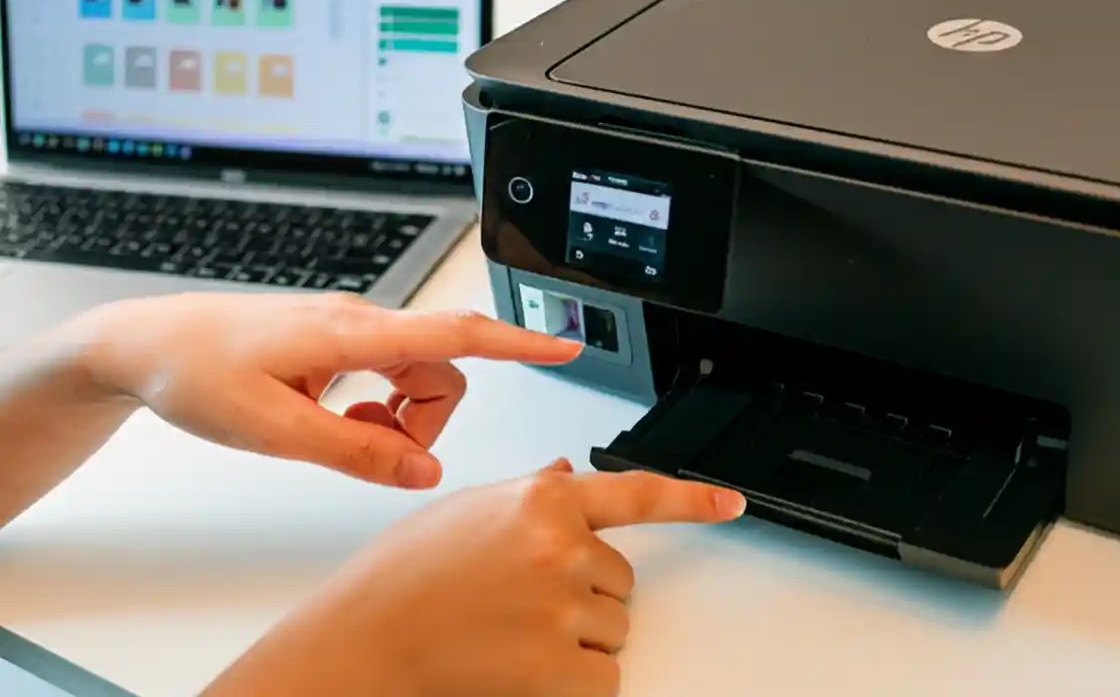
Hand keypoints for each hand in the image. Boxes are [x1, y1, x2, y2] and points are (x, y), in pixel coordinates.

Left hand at [75, 292, 580, 487]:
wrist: (145, 344)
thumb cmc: (197, 371)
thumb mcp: (277, 430)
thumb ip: (358, 451)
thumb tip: (424, 470)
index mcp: (353, 334)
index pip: (457, 333)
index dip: (519, 340)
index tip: (565, 344)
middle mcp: (360, 324)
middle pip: (442, 372)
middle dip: (425, 420)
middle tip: (371, 450)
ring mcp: (348, 331)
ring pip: (415, 377)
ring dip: (396, 417)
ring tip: (340, 433)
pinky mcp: (335, 342)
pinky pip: (385, 375)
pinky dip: (375, 407)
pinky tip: (330, 417)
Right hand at [205, 460, 747, 696]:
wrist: (363, 640)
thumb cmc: (402, 576)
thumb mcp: (466, 514)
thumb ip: (528, 493)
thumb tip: (569, 470)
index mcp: (541, 499)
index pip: (636, 493)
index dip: (692, 499)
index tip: (729, 503)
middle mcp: (559, 544)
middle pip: (621, 579)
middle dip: (585, 594)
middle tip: (521, 601)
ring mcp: (560, 603)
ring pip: (615, 628)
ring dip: (579, 637)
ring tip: (511, 630)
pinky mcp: (555, 663)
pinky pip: (605, 677)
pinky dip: (577, 682)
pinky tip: (524, 665)